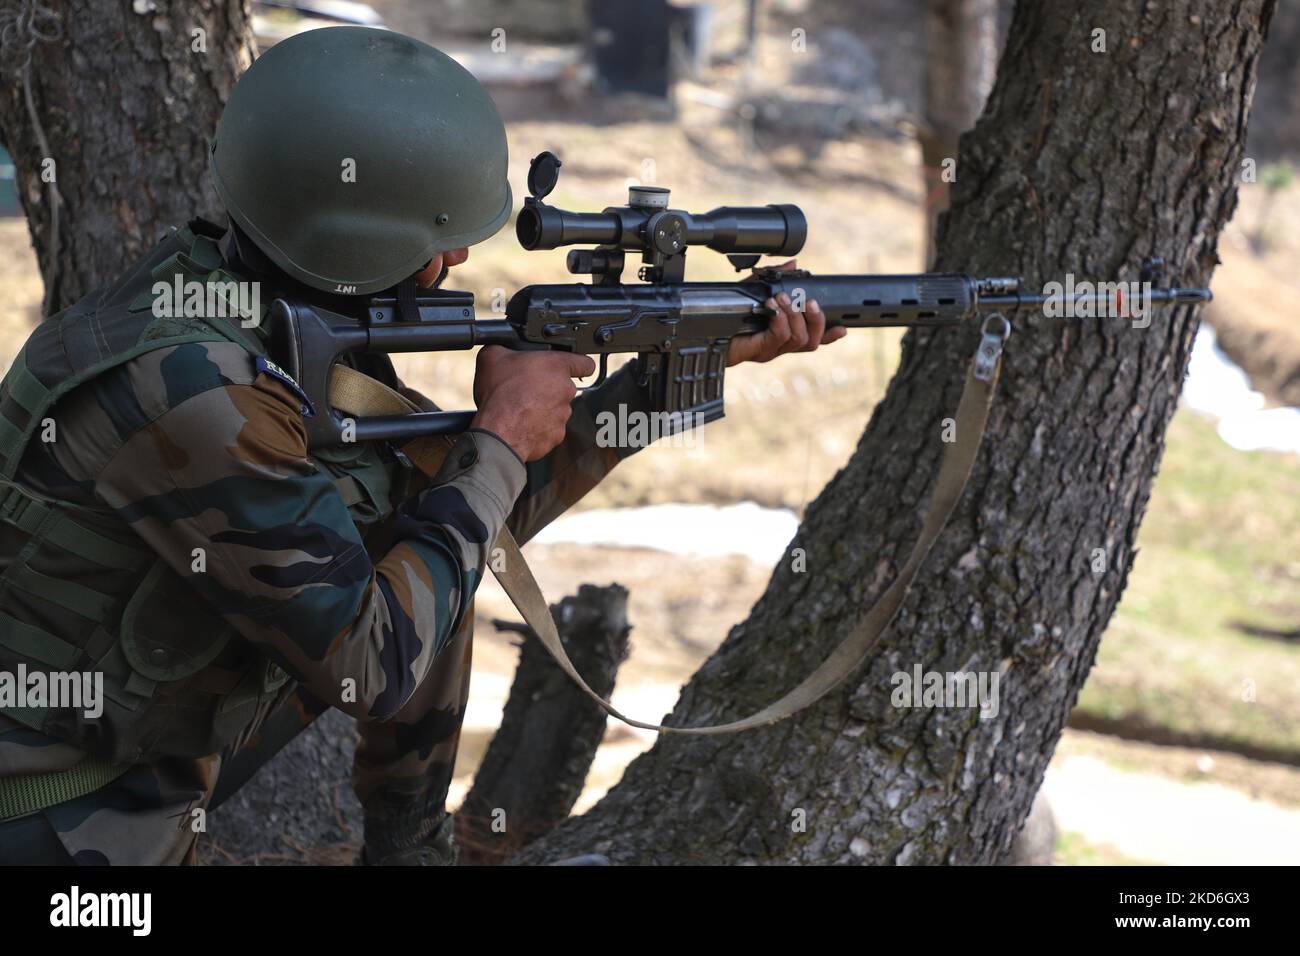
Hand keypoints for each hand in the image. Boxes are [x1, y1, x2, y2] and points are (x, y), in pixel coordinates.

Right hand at [470, 346, 595, 460]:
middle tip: (526, 388)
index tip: (572, 367)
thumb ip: (503, 348)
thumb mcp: (492, 357)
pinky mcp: (557, 436)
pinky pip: (550, 428)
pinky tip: (521, 423)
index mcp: (556, 366)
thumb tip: (501, 349)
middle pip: (564, 387)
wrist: (497, 433)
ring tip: (520, 407)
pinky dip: (538, 427)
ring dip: (543, 407)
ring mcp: (563, 415)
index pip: (585, 363)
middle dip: (548, 387)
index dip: (578, 364)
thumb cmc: (499, 395)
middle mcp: (565, 390)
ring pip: (556, 408)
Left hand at [726, 260, 846, 366]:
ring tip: (783, 298)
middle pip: (812, 342)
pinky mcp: (759, 351)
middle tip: (809, 301)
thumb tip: (794, 265)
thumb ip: (774, 277)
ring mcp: (771, 351)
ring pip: (799, 339)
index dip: (829, 335)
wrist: (703, 331)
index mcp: (782, 334)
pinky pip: (780, 337)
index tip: (843, 328)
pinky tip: (772, 308)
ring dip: (795, 315)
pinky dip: (780, 320)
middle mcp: (779, 345)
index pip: (812, 338)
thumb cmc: (726, 312)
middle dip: (817, 320)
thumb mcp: (753, 289)